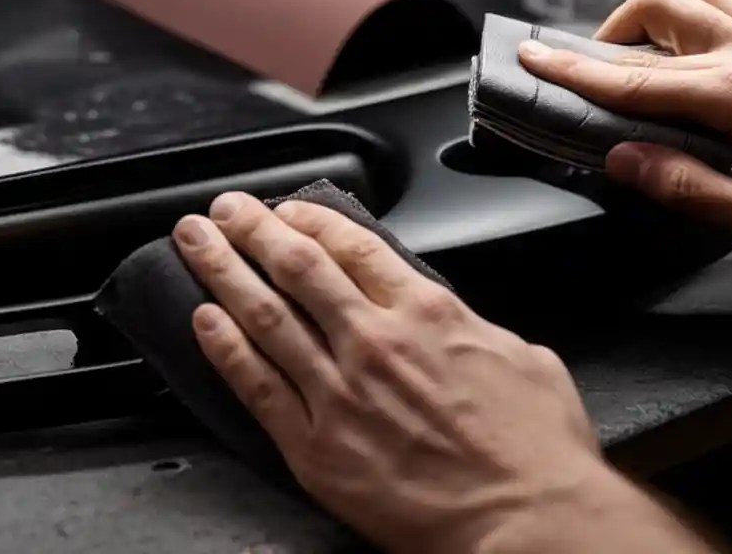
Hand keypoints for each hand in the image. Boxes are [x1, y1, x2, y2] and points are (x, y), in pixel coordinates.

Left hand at [172, 193, 715, 553]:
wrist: (527, 524)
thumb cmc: (536, 452)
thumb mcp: (526, 359)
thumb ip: (475, 328)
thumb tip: (456, 320)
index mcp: (428, 313)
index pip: (353, 246)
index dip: (311, 219)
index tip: (288, 208)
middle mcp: (374, 342)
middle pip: (296, 267)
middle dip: (253, 229)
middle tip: (225, 209)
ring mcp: (339, 392)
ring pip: (264, 315)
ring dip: (223, 270)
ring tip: (194, 242)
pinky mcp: (316, 446)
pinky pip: (255, 384)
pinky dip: (224, 346)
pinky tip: (202, 318)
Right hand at [518, 0, 731, 260]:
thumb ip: (687, 188)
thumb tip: (623, 162)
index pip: (632, 80)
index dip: (571, 71)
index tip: (529, 58)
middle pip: (660, 7)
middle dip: (609, 31)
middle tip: (591, 70)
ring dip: (657, 12)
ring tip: (640, 52)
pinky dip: (708, 6)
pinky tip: (704, 34)